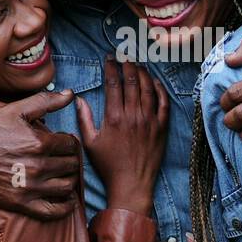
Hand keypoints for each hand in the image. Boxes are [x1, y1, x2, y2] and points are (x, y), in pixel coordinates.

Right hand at [0, 89, 83, 220]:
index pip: (71, 145)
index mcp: (40, 142)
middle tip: (62, 158)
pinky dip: (66, 207)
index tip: (61, 143)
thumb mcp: (15, 110)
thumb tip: (70, 94)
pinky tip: (66, 199)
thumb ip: (46, 101)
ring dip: (70, 179)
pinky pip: (54, 212)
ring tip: (62, 174)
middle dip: (70, 160)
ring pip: (67, 186)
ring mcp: (30, 187)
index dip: (69, 142)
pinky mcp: (22, 204)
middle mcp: (38, 166)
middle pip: (72, 165)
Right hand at [76, 57, 168, 215]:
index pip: (113, 83)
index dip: (111, 67)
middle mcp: (133, 115)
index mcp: (114, 117)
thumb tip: (78, 99)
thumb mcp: (89, 142)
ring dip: (143, 73)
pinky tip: (155, 82)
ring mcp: (149, 121)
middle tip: (124, 56)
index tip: (108, 58)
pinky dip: (160, 89)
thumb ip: (83, 118)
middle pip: (132, 81)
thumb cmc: (108, 166)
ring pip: (148, 88)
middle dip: (127, 65)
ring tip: (138, 65)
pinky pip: (163, 103)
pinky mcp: (161, 128)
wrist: (131, 184)